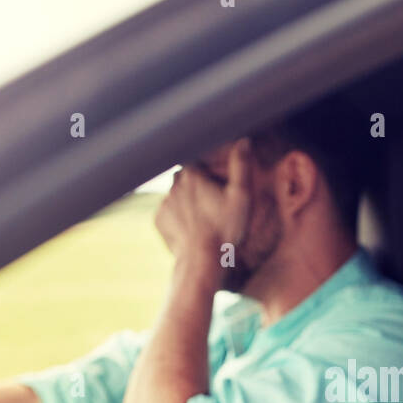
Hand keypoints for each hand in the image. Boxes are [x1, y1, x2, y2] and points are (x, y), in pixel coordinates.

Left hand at [154, 139, 253, 273]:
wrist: (201, 261)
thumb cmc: (224, 229)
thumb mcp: (241, 196)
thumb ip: (241, 166)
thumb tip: (243, 141)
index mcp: (192, 174)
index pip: (200, 164)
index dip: (212, 174)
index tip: (221, 187)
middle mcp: (173, 185)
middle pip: (188, 179)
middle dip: (199, 187)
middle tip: (215, 205)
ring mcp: (164, 204)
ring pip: (178, 196)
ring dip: (189, 203)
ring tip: (205, 220)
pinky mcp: (159, 221)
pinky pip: (170, 213)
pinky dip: (179, 218)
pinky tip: (193, 229)